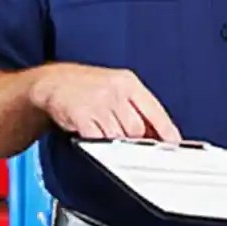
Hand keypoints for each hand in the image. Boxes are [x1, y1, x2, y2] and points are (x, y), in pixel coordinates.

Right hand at [30, 64, 181, 141]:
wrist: (53, 82)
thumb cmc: (88, 86)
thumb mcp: (118, 86)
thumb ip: (138, 106)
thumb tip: (159, 132)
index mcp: (128, 83)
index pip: (154, 110)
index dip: (166, 129)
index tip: (173, 143)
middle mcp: (114, 91)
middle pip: (137, 128)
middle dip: (135, 139)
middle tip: (129, 140)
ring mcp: (97, 103)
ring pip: (119, 137)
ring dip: (115, 142)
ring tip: (106, 131)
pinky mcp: (81, 117)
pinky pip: (98, 140)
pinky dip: (98, 142)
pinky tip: (94, 134)